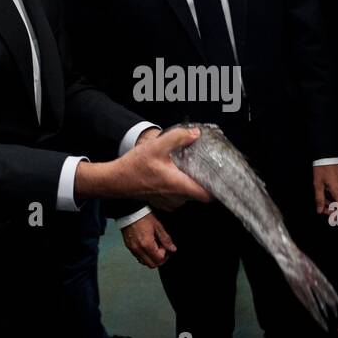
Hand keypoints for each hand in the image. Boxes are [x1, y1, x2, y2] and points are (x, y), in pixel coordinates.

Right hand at [73, 125, 210, 206]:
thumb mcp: (157, 146)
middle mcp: (177, 198)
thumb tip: (196, 134)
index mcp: (179, 186)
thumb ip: (178, 138)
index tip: (222, 177)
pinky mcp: (163, 203)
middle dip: (203, 179)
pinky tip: (173, 173)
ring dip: (190, 182)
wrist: (115, 181)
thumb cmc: (134, 166)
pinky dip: (179, 186)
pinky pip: (179, 196)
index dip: (217, 187)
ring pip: (189, 194)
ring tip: (187, 167)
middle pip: (200, 193)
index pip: (208, 195)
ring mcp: (170, 203)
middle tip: (203, 164)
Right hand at [122, 212, 175, 267]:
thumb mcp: (158, 226)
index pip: (159, 259)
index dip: (165, 254)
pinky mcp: (129, 247)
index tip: (165, 246)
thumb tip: (172, 249)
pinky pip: (138, 257)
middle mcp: (138, 249)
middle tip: (162, 250)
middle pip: (152, 265)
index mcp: (147, 244)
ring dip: (151, 258)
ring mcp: (133, 249)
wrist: (129, 212)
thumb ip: (166, 239)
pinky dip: (144, 256)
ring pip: (144, 263)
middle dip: (159, 259)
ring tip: (154, 248)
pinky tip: (147, 246)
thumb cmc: (143, 216)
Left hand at [313, 163, 337, 215]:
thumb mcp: (318, 184)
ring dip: (335, 202)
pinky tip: (328, 191)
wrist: (329, 154)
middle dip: (334, 209)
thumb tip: (319, 210)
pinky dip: (337, 196)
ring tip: (324, 198)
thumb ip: (319, 199)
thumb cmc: (323, 168)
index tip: (326, 214)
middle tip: (323, 206)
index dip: (335, 215)